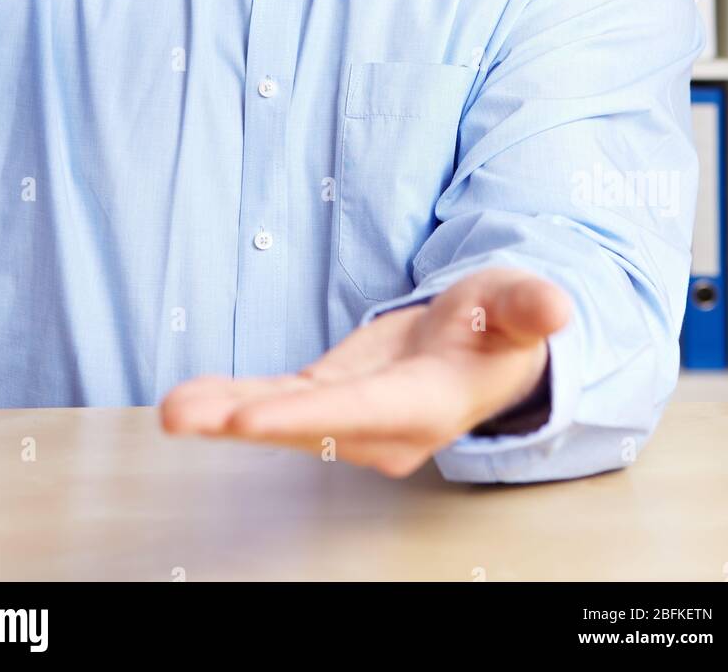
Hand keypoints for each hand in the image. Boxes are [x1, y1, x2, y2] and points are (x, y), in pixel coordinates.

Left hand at [160, 268, 572, 477]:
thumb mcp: (522, 302)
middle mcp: (385, 424)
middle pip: (306, 425)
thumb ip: (530, 307)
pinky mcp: (331, 401)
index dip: (303, 417)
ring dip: (224, 413)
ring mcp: (353, 418)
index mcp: (430, 401)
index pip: (360, 412)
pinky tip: (191, 397)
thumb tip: (555, 307)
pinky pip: (277, 403)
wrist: (489, 345)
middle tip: (181, 414)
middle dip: (242, 421)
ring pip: (282, 418)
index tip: (247, 418)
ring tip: (172, 407)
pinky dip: (232, 401)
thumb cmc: (505, 321)